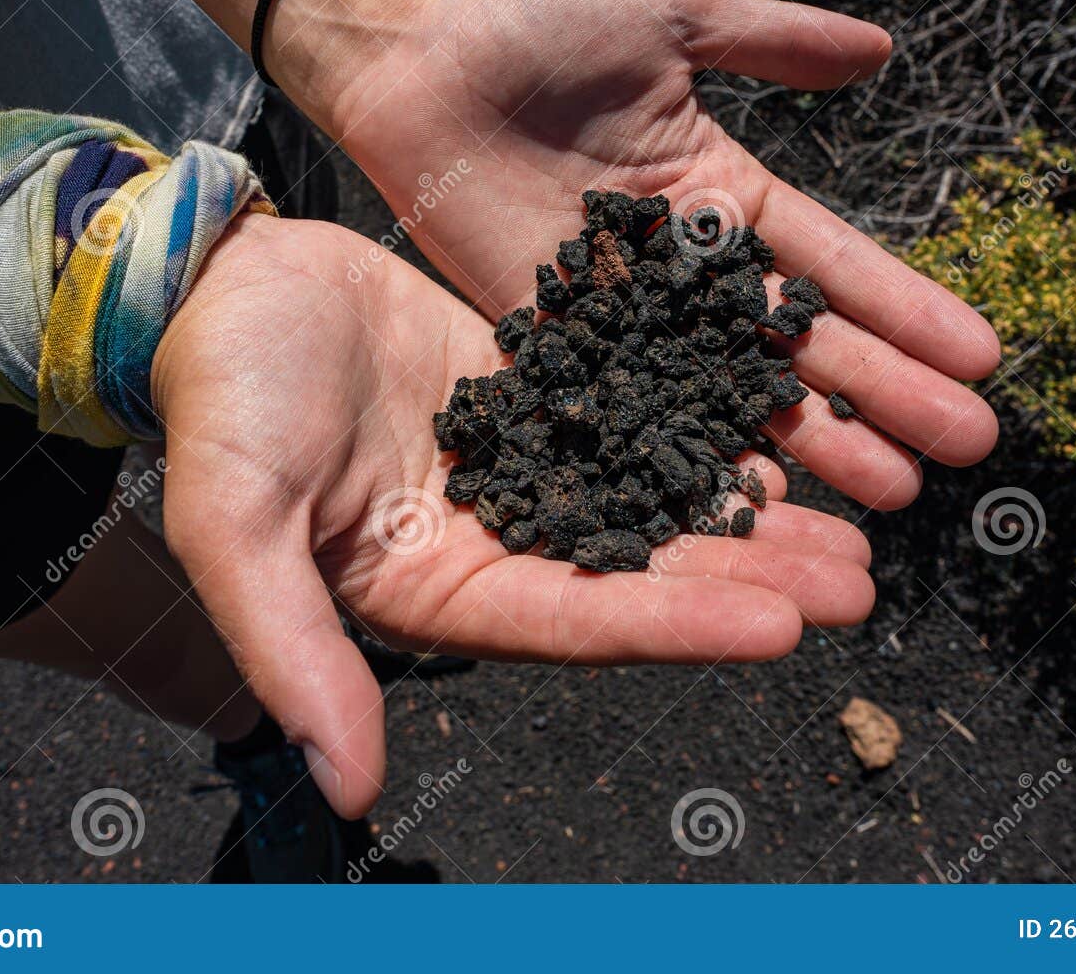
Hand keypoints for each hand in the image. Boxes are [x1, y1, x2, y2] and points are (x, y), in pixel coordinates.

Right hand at [152, 214, 875, 815]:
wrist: (225, 285)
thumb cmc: (218, 402)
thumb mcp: (235, 528)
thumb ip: (294, 654)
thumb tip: (349, 791)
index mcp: (439, 589)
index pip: (575, 620)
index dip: (677, 626)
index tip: (780, 625)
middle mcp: (498, 539)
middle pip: (641, 571)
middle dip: (748, 578)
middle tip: (856, 583)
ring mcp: (527, 465)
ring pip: (656, 498)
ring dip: (751, 516)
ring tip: (856, 525)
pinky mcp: (540, 393)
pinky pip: (639, 412)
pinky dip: (709, 425)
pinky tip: (784, 429)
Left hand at [311, 0, 1000, 508]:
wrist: (417, 55)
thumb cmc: (536, 21)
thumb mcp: (671, 18)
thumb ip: (774, 45)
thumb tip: (884, 50)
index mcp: (724, 193)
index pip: (835, 262)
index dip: (907, 310)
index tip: (983, 359)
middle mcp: (686, 270)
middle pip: (800, 342)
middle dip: (885, 395)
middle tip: (963, 452)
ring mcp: (624, 315)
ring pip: (730, 389)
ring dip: (811, 442)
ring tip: (888, 495)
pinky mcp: (556, 342)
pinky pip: (635, 407)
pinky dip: (692, 451)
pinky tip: (757, 498)